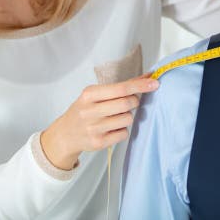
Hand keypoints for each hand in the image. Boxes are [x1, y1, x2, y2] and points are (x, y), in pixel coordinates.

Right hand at [40, 75, 158, 169]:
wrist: (65, 134)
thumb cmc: (85, 110)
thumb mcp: (96, 94)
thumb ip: (121, 86)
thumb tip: (147, 77)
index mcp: (89, 94)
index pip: (121, 88)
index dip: (140, 86)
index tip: (154, 83)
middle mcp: (90, 111)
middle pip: (126, 104)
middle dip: (134, 101)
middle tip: (130, 102)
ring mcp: (94, 128)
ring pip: (127, 119)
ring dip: (127, 116)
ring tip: (115, 116)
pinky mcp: (98, 142)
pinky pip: (123, 133)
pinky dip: (122, 129)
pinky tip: (111, 128)